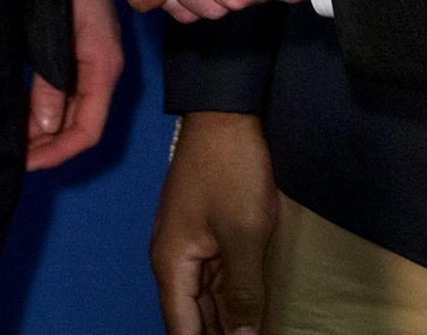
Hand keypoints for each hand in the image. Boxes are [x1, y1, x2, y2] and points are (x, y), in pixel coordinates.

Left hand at [25, 0, 124, 169]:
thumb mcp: (54, 36)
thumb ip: (51, 82)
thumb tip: (46, 129)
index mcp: (103, 70)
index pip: (87, 130)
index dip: (58, 153)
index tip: (25, 164)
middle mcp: (100, 73)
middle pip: (78, 126)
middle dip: (46, 146)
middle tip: (10, 157)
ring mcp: (89, 64)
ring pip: (69, 112)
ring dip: (42, 131)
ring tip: (11, 141)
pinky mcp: (75, 54)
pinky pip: (62, 93)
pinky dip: (41, 109)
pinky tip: (19, 114)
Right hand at [152, 110, 278, 334]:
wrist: (225, 113)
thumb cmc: (230, 169)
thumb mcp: (243, 234)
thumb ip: (243, 292)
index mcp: (172, 263)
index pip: (183, 328)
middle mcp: (174, 259)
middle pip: (193, 316)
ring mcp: (190, 244)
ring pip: (207, 298)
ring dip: (228, 319)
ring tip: (254, 333)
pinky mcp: (207, 232)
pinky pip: (217, 276)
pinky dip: (233, 296)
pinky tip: (252, 311)